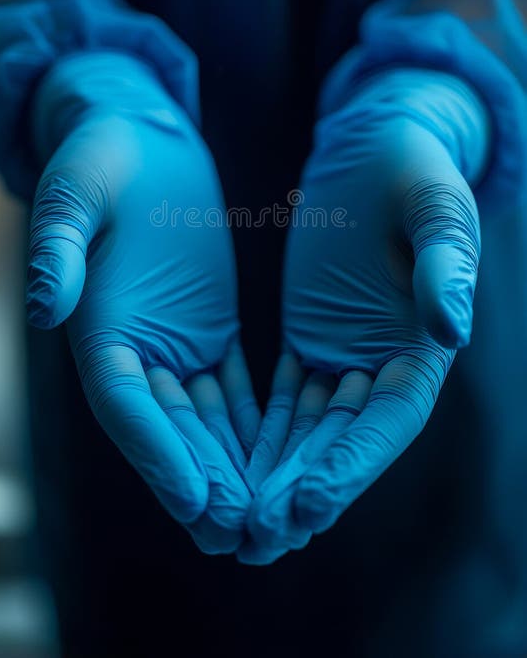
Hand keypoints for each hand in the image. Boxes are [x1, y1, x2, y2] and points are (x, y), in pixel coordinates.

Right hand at [26, 52, 259, 553]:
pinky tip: (284, 463)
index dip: (156, 450)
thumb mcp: (80, 190)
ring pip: (204, 422)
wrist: (141, 140)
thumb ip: (62, 246)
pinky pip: (235, 392)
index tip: (195, 498)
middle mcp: (132, 349)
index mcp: (97, 323)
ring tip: (265, 520)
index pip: (123, 401)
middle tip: (241, 533)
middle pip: (167, 429)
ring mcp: (172, 346)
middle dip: (203, 480)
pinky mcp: (209, 334)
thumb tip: (45, 306)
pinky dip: (254, 429)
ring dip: (231, 470)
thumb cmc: (103, 155)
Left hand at [241, 69, 488, 562]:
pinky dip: (261, 434)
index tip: (306, 502)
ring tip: (237, 521)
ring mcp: (349, 356)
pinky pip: (286, 399)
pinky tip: (228, 465)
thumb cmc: (411, 166)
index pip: (391, 416)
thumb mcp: (431, 204)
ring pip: (312, 431)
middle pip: (346, 439)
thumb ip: (443, 264)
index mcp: (426, 339)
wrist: (374, 145)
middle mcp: (390, 361)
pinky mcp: (314, 342)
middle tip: (257, 535)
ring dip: (277, 477)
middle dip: (304, 488)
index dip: (353, 463)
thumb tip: (451, 331)